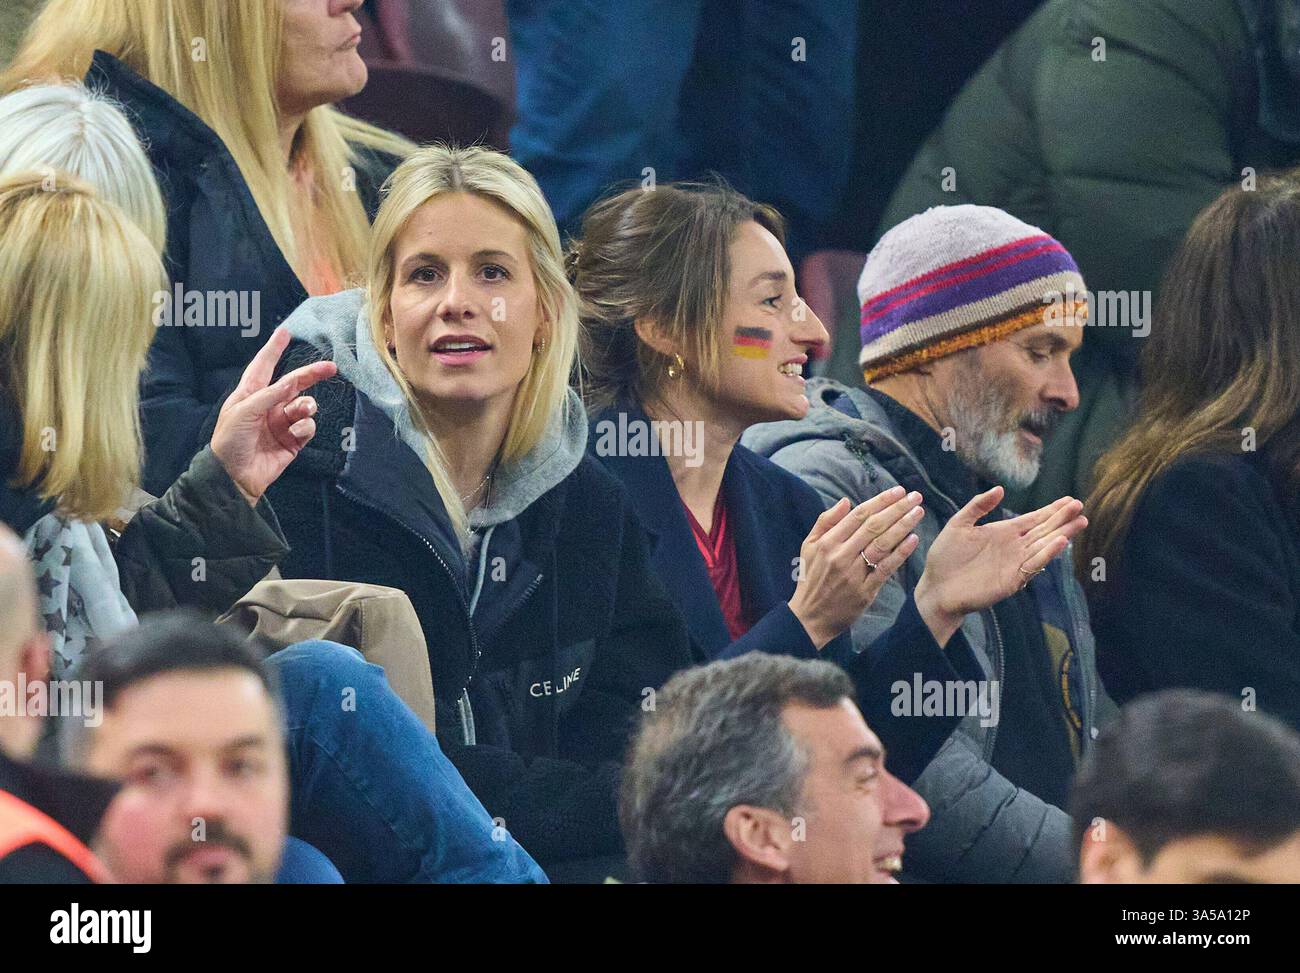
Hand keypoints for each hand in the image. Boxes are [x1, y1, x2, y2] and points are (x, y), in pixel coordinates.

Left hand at [210, 328, 337, 504]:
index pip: (264, 367)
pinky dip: (305, 427)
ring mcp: (281, 424)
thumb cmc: (230, 441)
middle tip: (330, 368)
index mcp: (251, 394)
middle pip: (294, 384)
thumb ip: (271, 395)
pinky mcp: (292, 441)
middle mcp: (268, 406)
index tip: (284, 332)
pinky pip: (307, 427)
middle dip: (311, 374)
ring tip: (303, 412)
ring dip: (306, 406)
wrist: (234, 477)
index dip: (274, 349)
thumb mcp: (245, 411)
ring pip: (304, 406)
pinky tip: (295, 434)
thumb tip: (293, 381)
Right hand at [788, 485, 923, 649]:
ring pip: (882, 544)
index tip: (898, 491)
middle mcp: (841, 555)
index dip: (880, 501)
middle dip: (897, 509)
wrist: (810, 617)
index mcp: (828, 542)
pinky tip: (913, 539)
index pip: (859, 515)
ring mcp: (854, 573)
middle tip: (915, 497)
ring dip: (903, 526)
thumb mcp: (808, 546)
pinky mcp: (865, 591)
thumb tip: (846, 502)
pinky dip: (900, 553)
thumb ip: (825, 522)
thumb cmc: (811, 578)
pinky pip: (886, 568)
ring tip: (918, 512)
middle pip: (874, 526)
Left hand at [914, 487, 1086, 646]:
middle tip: (1080, 505)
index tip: (1069, 500)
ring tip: (1079, 521)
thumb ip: (978, 506)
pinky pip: (1033, 564)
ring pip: (1044, 545)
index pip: (1033, 518)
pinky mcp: (1013, 579)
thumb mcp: (959, 525)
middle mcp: (1014, 546)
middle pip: (1044, 529)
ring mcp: (1015, 563)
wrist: (937, 587)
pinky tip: (1060, 541)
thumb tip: (1000, 489)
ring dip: (1062, 533)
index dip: (1051, 509)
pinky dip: (1047, 553)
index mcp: (1003, 532)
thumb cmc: (945, 557)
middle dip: (1062, 517)